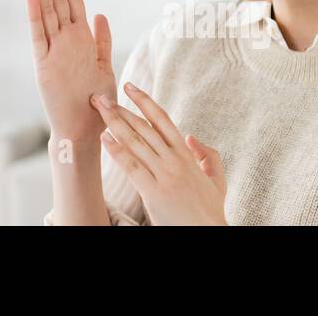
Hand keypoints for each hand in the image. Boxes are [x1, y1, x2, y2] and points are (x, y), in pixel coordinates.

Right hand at [26, 0, 115, 144]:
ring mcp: (53, 52)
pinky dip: (36, 18)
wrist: (83, 131)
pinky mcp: (44, 67)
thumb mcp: (104, 68)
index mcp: (79, 39)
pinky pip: (40, 38)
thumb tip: (100, 15)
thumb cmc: (95, 104)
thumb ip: (102, 42)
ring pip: (48, 13)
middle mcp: (64, 41)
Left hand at [92, 83, 227, 225]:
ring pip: (135, 142)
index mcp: (187, 154)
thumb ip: (209, 155)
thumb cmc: (210, 209)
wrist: (208, 231)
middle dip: (121, 109)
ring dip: (114, 123)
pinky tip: (105, 138)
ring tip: (99, 110)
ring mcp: (163, 174)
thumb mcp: (217, 178)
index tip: (130, 87)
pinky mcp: (153, 191)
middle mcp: (174, 160)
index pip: (162, 120)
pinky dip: (117, 150)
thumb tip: (191, 137)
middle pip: (143, 127)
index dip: (145, 101)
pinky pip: (132, 166)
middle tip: (102, 96)